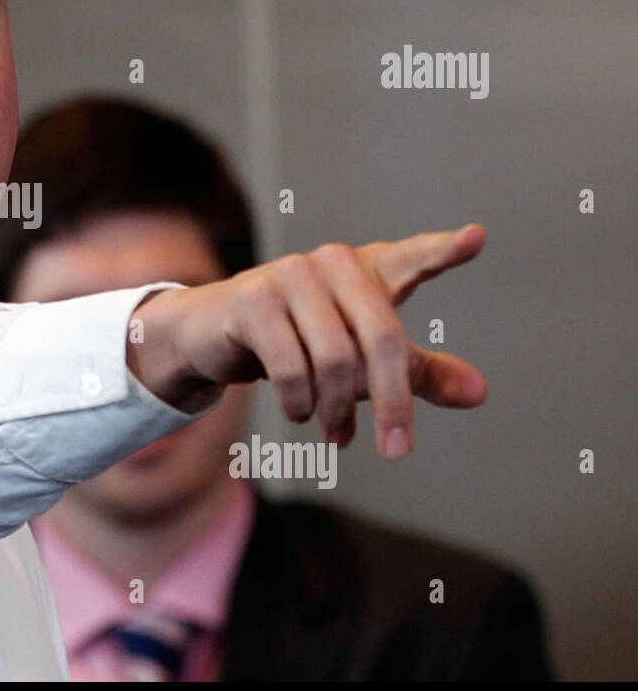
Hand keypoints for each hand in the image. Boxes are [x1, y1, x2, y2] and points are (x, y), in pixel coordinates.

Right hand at [128, 224, 488, 459]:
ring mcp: (289, 276)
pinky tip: (301, 413)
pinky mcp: (253, 300)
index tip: (477, 239)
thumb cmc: (299, 340)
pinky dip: (301, 404)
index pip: (412, 258)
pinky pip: (291, 368)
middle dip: (392, 403)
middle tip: (396, 451)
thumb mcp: (361, 355)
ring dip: (337, 411)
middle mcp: (332, 263)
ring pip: (335, 361)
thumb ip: (417, 371)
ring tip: (337, 436)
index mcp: (367, 269)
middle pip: (381, 338)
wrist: (212, 332)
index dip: (444, 250)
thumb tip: (479, 394)